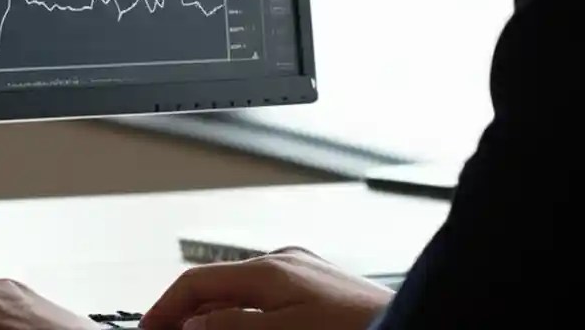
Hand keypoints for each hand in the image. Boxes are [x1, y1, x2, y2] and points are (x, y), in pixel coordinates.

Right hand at [140, 248, 392, 329]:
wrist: (419, 325)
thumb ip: (232, 325)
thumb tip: (192, 324)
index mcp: (270, 268)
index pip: (195, 282)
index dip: (164, 309)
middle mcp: (284, 262)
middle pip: (215, 286)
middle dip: (187, 315)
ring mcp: (303, 272)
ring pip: (239, 293)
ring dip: (214, 317)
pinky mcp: (319, 288)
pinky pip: (264, 299)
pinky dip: (242, 315)